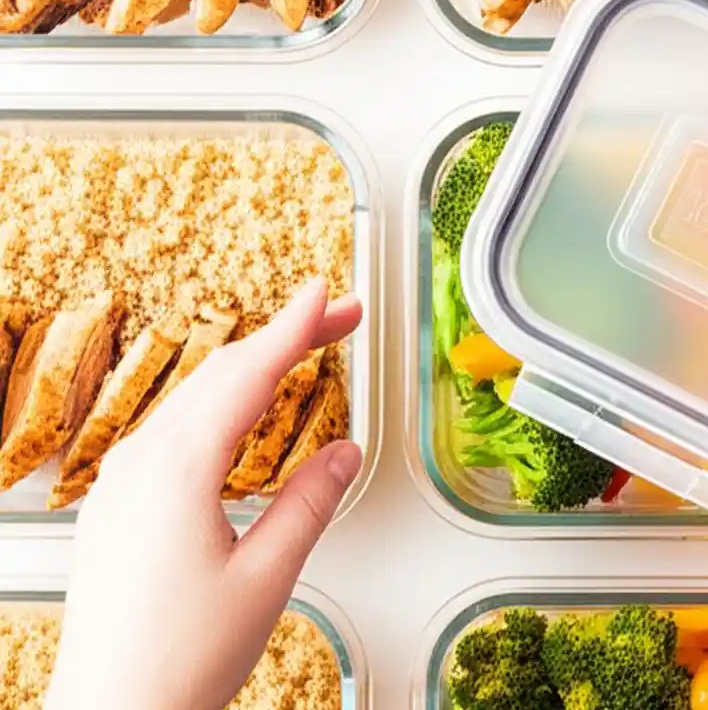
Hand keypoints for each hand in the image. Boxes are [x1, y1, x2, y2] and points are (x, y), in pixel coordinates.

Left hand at [45, 280, 363, 709]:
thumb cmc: (177, 659)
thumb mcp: (266, 578)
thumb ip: (308, 504)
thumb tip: (343, 453)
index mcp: (176, 471)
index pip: (246, 376)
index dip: (293, 328)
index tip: (327, 295)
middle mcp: (139, 466)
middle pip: (220, 377)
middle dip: (281, 340)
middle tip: (335, 318)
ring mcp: (121, 485)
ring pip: (192, 401)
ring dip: (250, 372)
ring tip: (298, 357)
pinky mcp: (117, 507)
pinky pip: (172, 432)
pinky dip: (219, 407)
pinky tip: (240, 418)